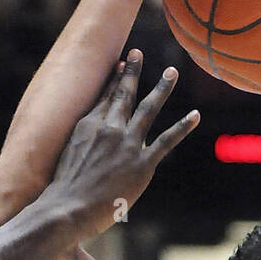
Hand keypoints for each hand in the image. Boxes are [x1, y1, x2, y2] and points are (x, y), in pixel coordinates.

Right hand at [41, 53, 197, 238]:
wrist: (68, 206)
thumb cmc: (65, 190)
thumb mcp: (68, 158)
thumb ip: (81, 147)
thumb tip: (85, 150)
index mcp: (88, 125)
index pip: (105, 96)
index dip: (114, 79)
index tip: (121, 63)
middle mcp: (108, 128)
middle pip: (124, 94)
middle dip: (132, 71)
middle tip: (138, 52)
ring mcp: (127, 143)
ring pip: (147, 108)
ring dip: (162, 88)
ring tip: (172, 71)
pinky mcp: (142, 162)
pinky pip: (167, 140)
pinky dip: (183, 126)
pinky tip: (195, 115)